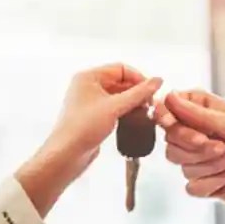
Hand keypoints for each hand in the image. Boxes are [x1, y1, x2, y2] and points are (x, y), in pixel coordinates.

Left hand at [16, 63, 162, 215]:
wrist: (66, 155)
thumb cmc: (84, 127)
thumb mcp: (115, 107)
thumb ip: (138, 93)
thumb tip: (158, 80)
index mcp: (88, 77)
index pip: (121, 68)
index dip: (138, 77)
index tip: (151, 91)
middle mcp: (88, 86)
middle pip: (120, 81)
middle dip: (137, 91)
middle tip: (150, 105)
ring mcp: (90, 102)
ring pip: (118, 96)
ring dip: (132, 103)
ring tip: (146, 113)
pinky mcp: (93, 116)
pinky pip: (114, 108)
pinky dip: (125, 112)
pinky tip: (135, 121)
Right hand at [154, 89, 224, 204]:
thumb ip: (198, 114)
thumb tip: (169, 97)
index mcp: (203, 112)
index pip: (170, 109)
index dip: (166, 116)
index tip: (171, 122)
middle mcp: (196, 133)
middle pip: (170, 139)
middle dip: (194, 145)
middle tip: (221, 146)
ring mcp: (197, 159)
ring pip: (179, 162)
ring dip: (209, 164)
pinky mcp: (201, 182)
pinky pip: (190, 185)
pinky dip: (212, 182)